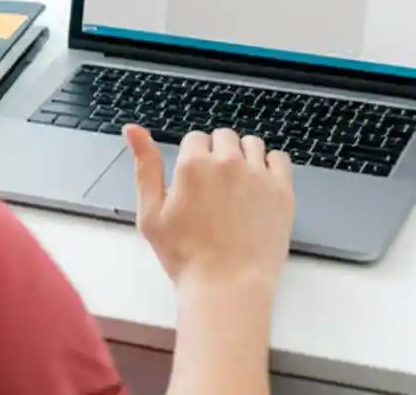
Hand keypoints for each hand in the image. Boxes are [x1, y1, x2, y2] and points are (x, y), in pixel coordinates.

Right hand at [125, 126, 294, 294]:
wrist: (227, 287)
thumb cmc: (185, 257)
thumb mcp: (151, 214)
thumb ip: (145, 167)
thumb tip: (133, 128)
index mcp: (193, 165)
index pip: (195, 138)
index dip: (192, 158)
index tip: (195, 181)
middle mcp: (228, 161)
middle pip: (224, 137)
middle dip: (218, 154)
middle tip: (215, 186)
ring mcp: (258, 174)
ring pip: (252, 144)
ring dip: (244, 156)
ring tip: (238, 186)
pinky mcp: (282, 190)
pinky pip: (280, 159)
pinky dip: (270, 166)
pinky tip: (261, 186)